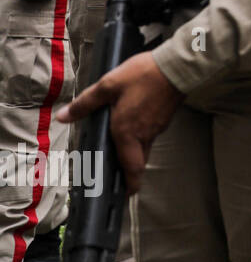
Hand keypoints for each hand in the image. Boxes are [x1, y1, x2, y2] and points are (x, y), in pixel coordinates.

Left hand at [56, 51, 183, 194]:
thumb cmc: (143, 76)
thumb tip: (64, 117)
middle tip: (121, 177)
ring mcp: (157, 127)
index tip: (126, 194)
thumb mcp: (108, 85)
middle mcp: (143, 134)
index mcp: (127, 131)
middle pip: (139, 162)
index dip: (130, 186)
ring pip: (145, 148)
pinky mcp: (165, 119)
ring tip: (123, 146)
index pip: (131, 168)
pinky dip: (142, 136)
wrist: (176, 67)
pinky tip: (137, 123)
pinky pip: (151, 135)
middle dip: (130, 172)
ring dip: (135, 152)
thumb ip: (86, 103)